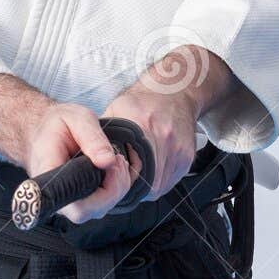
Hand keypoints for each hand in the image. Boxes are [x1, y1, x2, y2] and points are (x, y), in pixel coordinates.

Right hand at [20, 101, 133, 223]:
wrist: (42, 130)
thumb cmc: (56, 124)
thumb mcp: (75, 118)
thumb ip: (92, 138)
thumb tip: (108, 161)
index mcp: (50, 175)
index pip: (75, 207)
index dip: (101, 195)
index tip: (110, 165)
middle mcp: (57, 195)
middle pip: (92, 211)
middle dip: (115, 185)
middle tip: (117, 157)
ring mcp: (68, 200)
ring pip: (101, 208)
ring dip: (118, 184)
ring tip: (116, 158)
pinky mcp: (79, 199)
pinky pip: (103, 203)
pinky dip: (117, 185)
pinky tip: (114, 166)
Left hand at [102, 84, 198, 201]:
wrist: (174, 91)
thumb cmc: (143, 101)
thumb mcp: (116, 111)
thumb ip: (104, 136)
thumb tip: (90, 159)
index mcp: (143, 125)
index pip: (132, 169)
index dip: (122, 181)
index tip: (115, 180)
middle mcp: (165, 138)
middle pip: (147, 183)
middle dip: (134, 187)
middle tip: (124, 181)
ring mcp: (180, 149)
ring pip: (161, 186)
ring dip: (147, 186)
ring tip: (137, 175)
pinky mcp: (188, 156)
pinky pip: (172, 180)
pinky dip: (160, 180)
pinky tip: (151, 170)